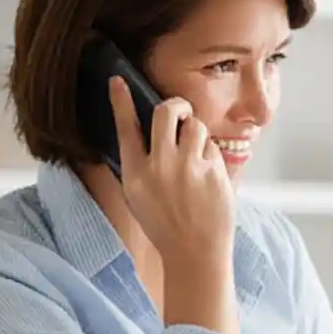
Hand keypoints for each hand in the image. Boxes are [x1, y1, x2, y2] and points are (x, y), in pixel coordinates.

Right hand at [109, 75, 234, 268]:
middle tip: (181, 111)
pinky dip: (211, 156)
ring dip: (197, 132)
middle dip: (176, 105)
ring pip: (196, 125)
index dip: (121, 101)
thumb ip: (142, 166)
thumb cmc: (167, 226)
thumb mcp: (139, 197)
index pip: (125, 127)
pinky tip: (208, 178)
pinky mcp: (213, 171)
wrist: (195, 252)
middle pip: (166, 112)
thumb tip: (149, 134)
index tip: (119, 81)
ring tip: (196, 154)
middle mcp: (160, 166)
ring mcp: (188, 167)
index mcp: (135, 173)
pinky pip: (213, 147)